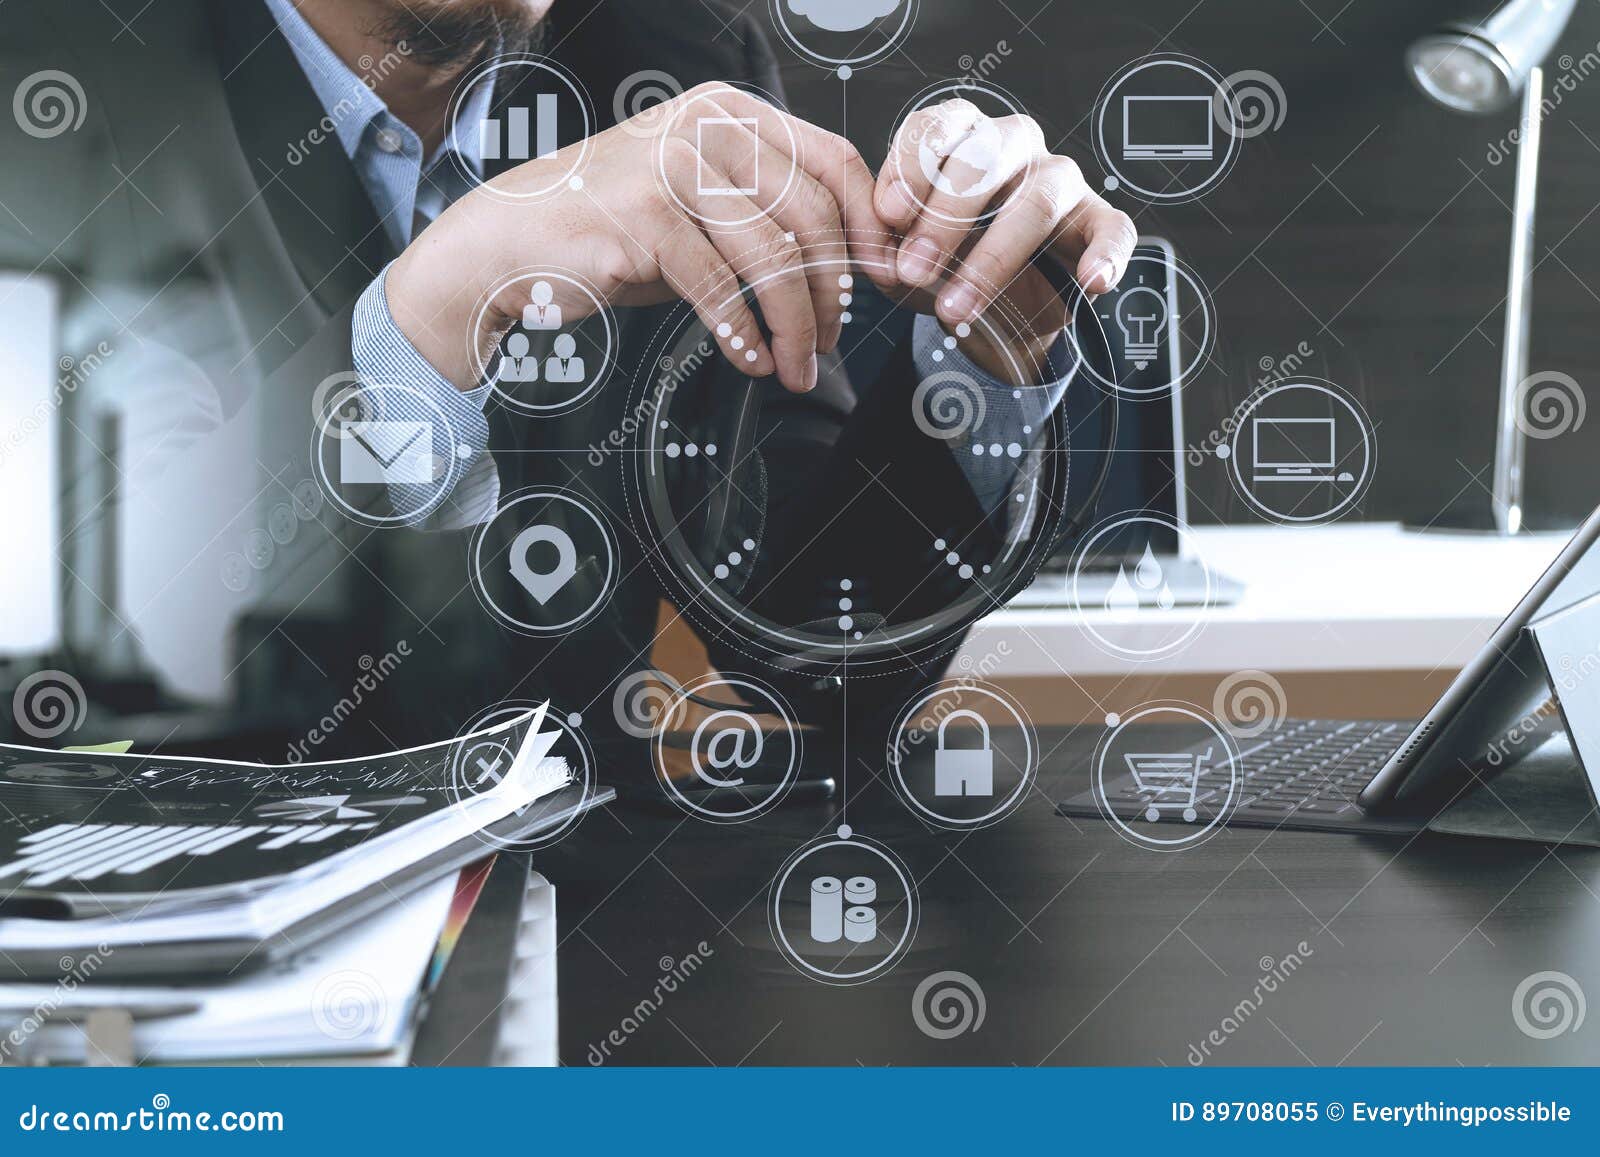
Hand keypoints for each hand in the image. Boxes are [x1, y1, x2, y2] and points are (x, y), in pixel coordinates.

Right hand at [385, 82, 884, 394]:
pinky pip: (718, 289)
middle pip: (811, 213)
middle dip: (833, 293)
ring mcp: (671, 165)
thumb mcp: (699, 203)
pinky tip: (751, 361)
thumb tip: (848, 268)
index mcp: (730, 111)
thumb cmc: (611, 229)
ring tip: (795, 367)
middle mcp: (704, 125)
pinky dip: (742, 334)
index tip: (882, 283)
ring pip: (771, 257)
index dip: (868, 228)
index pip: (833, 161)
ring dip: (794, 327)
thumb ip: (765, 213)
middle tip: (833, 343)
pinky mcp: (642, 217)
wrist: (508, 243)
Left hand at [868, 99, 1136, 383]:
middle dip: (944, 216)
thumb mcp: (900, 253)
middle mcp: (1015, 146)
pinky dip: (1107, 256)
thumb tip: (881, 253)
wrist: (991, 309)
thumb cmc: (941, 263)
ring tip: (957, 308)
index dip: (912, 166)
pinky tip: (1093, 283)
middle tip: (913, 270)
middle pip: (988, 155)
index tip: (888, 215)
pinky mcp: (1098, 224)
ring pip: (1040, 197)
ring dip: (994, 258)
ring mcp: (1062, 182)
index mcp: (962, 137)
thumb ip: (885, 243)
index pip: (939, 125)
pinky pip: (1115, 231)